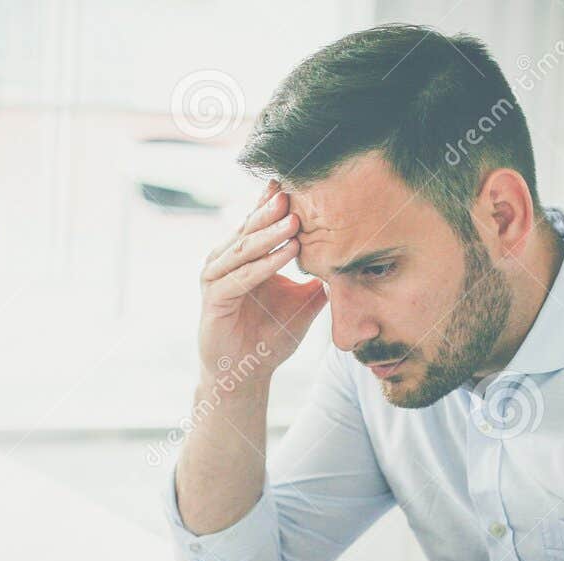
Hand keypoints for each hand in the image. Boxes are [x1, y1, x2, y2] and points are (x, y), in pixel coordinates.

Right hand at [198, 180, 327, 390]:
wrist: (246, 375)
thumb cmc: (270, 337)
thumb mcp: (303, 304)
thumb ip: (319, 281)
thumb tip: (350, 263)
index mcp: (243, 256)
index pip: (258, 223)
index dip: (273, 203)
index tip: (295, 183)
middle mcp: (225, 261)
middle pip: (249, 229)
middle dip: (272, 211)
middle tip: (294, 194)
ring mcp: (216, 279)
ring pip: (243, 249)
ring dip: (269, 235)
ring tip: (294, 221)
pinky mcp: (214, 300)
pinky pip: (239, 278)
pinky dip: (262, 266)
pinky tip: (283, 256)